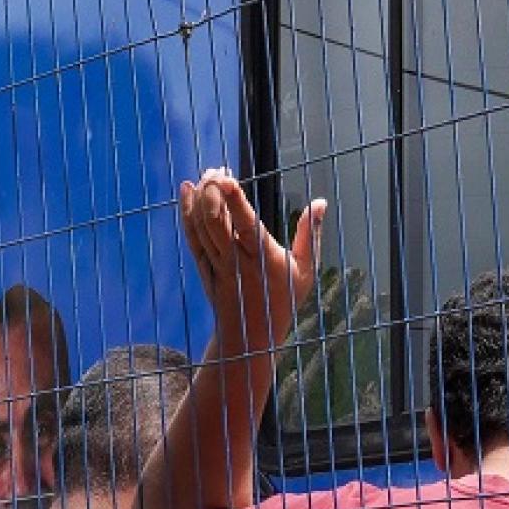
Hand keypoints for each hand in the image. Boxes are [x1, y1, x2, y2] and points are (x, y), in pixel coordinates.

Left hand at [178, 169, 322, 355]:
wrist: (250, 337)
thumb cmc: (282, 301)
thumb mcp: (305, 271)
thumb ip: (310, 234)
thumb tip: (320, 202)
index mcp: (262, 257)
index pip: (244, 223)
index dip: (233, 199)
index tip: (226, 176)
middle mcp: (236, 260)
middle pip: (216, 222)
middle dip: (211, 192)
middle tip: (216, 171)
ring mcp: (217, 264)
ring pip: (202, 227)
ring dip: (199, 198)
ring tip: (206, 176)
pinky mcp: (205, 268)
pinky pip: (193, 237)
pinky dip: (188, 213)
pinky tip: (187, 191)